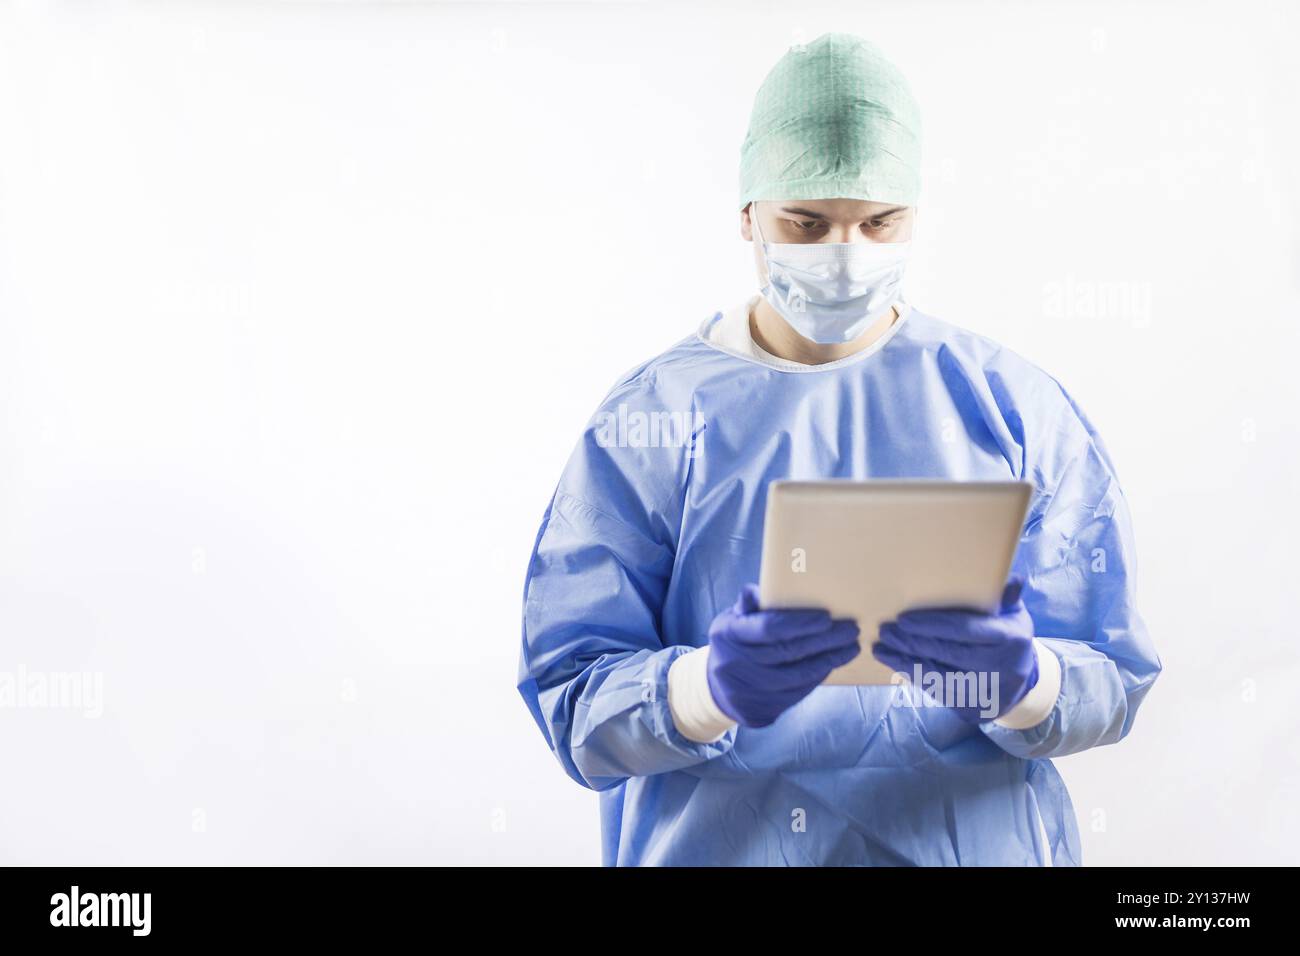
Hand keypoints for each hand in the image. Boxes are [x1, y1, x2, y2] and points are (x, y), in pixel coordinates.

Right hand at [706, 585, 860, 727]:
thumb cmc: (733, 644)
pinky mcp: (759, 711)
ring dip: (828, 661)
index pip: (768, 628)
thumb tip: (755, 592)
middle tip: (851, 630)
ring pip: (796, 676)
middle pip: (789, 651)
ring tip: (850, 648)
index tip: (826, 618)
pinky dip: (816, 678)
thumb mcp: (733, 620)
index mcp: (729, 635)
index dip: (799, 623)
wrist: (715, 689)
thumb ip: (749, 606)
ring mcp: (747, 691)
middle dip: (824, 640)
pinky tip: (830, 665)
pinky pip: (796, 694)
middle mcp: (736, 665)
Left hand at [872, 577, 1037, 723]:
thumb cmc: (1009, 637)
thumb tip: (1011, 579)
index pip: (966, 630)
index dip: (934, 625)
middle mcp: (1001, 667)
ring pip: (939, 677)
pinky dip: (915, 677)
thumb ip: (1006, 596)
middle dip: (912, 643)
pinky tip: (897, 664)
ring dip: (906, 663)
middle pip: (948, 654)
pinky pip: (938, 692)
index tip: (904, 619)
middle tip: (885, 632)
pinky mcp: (974, 710)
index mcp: (1009, 638)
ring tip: (881, 649)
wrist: (1022, 683)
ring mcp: (987, 692)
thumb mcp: (1014, 614)